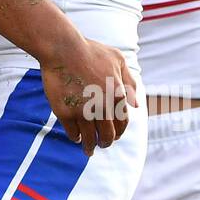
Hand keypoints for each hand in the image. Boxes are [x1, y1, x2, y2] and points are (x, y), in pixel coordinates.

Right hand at [40, 38, 137, 156]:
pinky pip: (73, 132)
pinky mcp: (65, 113)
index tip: (113, 136)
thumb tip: (136, 105)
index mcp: (117, 96)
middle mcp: (102, 107)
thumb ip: (130, 83)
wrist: (63, 49)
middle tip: (102, 145)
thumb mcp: (118, 61)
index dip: (118, 132)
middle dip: (105, 143)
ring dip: (90, 147)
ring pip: (89, 138)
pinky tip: (76, 137)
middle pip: (107, 135)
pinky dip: (75, 137)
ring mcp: (83, 111)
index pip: (122, 123)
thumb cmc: (90, 51)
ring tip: (88, 150)